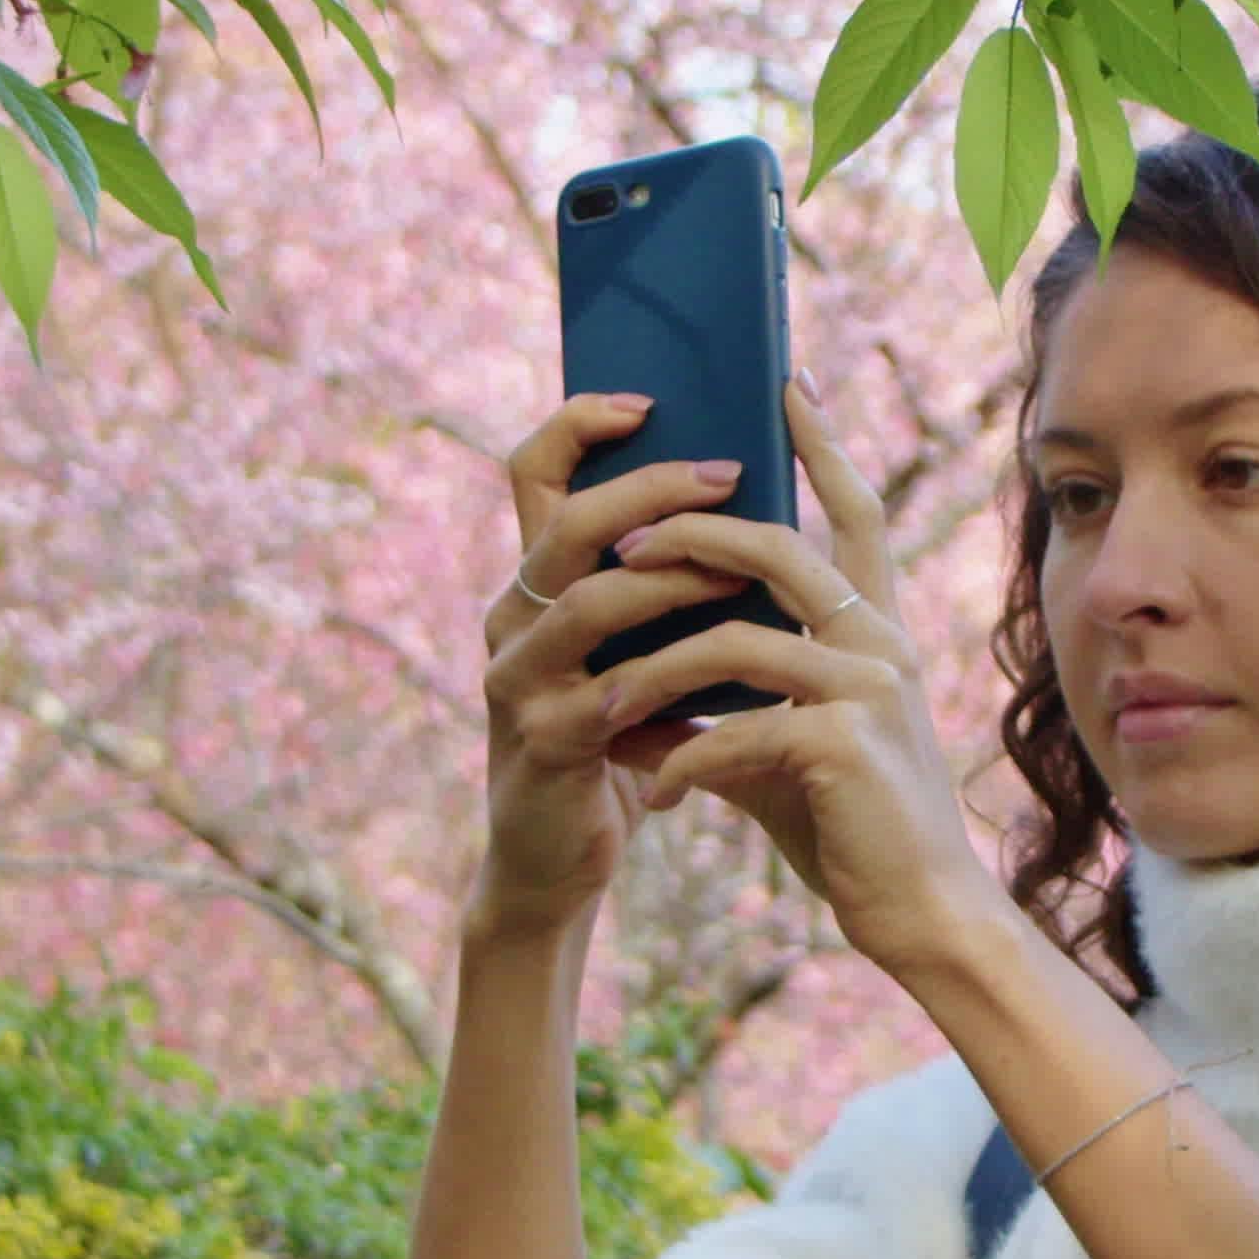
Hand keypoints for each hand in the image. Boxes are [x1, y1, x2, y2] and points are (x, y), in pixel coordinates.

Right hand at [464, 393, 748, 945]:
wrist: (553, 860)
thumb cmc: (610, 741)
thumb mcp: (629, 650)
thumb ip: (660, 587)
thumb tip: (747, 498)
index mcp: (534, 582)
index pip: (535, 472)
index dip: (581, 422)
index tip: (649, 398)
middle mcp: (511, 617)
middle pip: (569, 523)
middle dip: (654, 490)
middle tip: (731, 474)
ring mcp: (518, 679)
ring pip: (591, 601)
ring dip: (675, 579)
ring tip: (743, 572)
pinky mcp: (543, 742)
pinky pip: (614, 693)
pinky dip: (675, 680)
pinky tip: (722, 677)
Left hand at [584, 377, 1022, 989]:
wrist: (922, 911)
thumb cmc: (853, 827)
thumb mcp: (786, 749)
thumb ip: (726, 705)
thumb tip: (634, 693)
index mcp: (876, 629)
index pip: (854, 512)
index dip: (822, 445)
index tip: (786, 382)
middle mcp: (881, 641)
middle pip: (775, 546)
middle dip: (685, 536)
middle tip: (616, 548)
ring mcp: (867, 687)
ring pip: (731, 641)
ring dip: (652, 673)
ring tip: (602, 709)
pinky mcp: (844, 744)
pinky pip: (735, 728)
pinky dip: (683, 761)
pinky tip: (660, 800)